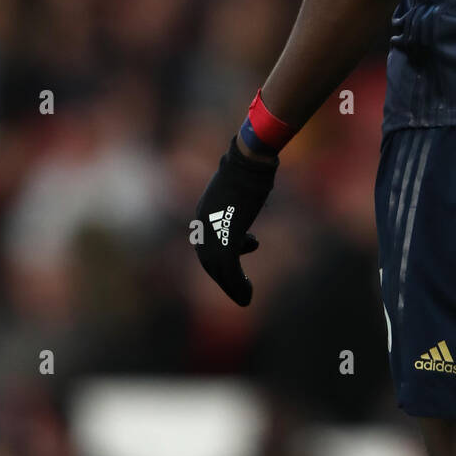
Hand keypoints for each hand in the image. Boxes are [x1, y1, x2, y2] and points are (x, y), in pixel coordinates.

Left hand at [193, 134, 277, 305]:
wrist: (249, 161)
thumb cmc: (250, 167)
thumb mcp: (240, 189)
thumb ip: (239, 202)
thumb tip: (252, 194)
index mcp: (204, 213)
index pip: (206, 246)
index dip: (219, 261)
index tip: (235, 267)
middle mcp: (203, 225)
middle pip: (209, 261)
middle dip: (224, 277)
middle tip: (240, 287)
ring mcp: (212, 232)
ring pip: (218, 269)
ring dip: (232, 285)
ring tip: (246, 294)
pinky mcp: (225, 238)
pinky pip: (229, 270)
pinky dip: (237, 285)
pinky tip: (247, 295)